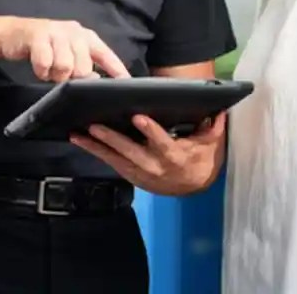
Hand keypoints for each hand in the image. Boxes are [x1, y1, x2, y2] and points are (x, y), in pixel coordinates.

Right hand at [0, 17, 130, 81]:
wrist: (13, 33)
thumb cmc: (45, 47)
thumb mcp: (68, 54)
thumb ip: (84, 66)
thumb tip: (97, 81)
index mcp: (86, 37)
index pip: (106, 54)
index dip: (117, 70)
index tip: (127, 85)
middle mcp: (74, 32)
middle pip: (84, 66)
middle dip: (74, 79)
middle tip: (62, 78)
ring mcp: (56, 32)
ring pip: (65, 66)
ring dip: (55, 75)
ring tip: (49, 72)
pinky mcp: (38, 35)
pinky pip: (45, 63)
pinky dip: (42, 71)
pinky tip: (40, 68)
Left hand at [71, 112, 225, 195]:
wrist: (193, 186)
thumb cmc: (201, 158)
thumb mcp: (211, 144)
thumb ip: (213, 127)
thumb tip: (218, 109)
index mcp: (174, 156)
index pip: (161, 143)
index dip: (150, 132)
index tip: (138, 118)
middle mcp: (154, 166)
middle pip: (130, 152)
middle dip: (111, 139)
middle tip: (94, 125)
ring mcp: (140, 172)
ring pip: (115, 159)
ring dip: (95, 147)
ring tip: (77, 134)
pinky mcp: (131, 174)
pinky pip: (111, 163)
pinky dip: (96, 152)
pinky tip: (81, 140)